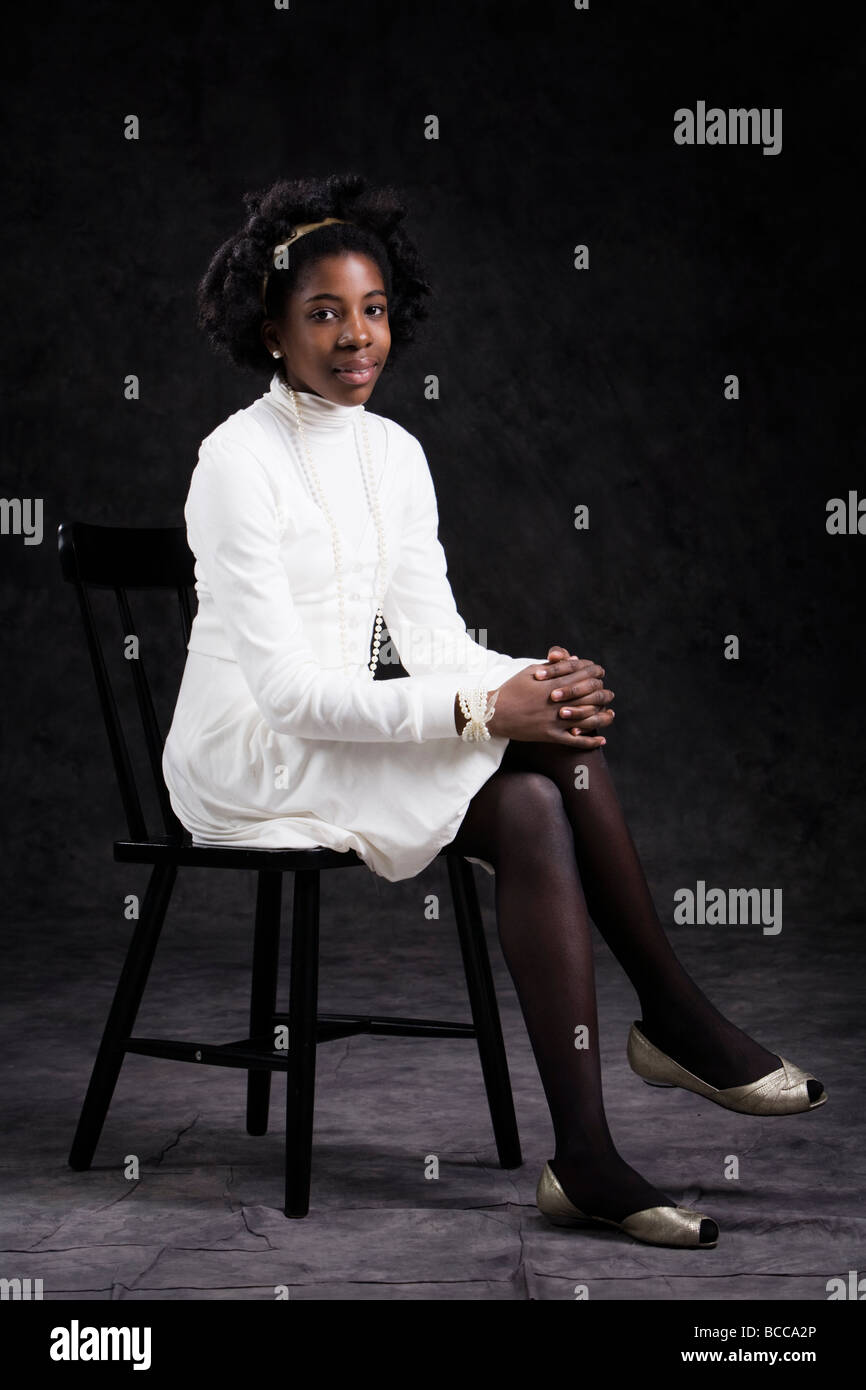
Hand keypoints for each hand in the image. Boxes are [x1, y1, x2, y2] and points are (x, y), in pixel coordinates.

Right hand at [487, 651, 614, 745]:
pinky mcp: (550, 735)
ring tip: (610, 715)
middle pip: (589, 696)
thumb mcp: (530, 671)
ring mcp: (554, 720)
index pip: (582, 675)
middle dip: (602, 693)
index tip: (600, 674)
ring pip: (587, 719)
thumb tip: (575, 659)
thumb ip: (554, 666)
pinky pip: (575, 741)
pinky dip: (590, 741)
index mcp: (552, 683)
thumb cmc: (511, 689)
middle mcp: (556, 702)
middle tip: (608, 694)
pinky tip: (601, 739)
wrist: (493, 713)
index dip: (594, 673)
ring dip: (603, 717)